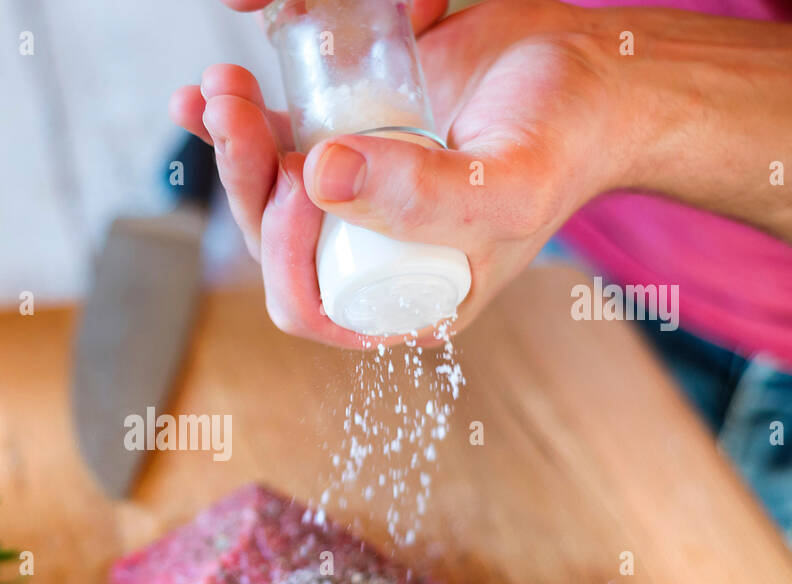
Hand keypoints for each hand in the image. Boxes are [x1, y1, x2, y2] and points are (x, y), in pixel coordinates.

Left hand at [172, 0, 624, 346]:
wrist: (592, 73)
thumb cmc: (566, 141)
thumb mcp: (506, 186)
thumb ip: (425, 195)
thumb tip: (320, 177)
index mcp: (401, 298)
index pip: (307, 302)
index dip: (283, 250)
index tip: (304, 179)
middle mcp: (367, 256)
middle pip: (272, 240)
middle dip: (242, 179)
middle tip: (237, 115)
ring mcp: (353, 199)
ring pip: (264, 189)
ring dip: (230, 143)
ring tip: (221, 90)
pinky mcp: (347, 143)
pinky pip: (277, 143)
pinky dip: (236, 122)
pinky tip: (198, 99)